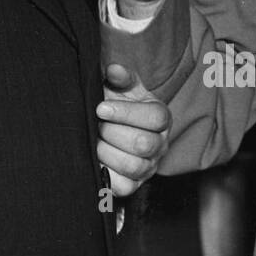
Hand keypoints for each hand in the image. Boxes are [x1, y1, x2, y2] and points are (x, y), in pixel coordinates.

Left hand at [97, 63, 170, 196]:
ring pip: (133, 166)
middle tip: (97, 126)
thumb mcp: (120, 88)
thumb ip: (120, 77)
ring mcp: (149, 166)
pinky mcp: (134, 184)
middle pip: (143, 144)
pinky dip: (106, 175)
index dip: (126, 113)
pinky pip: (124, 186)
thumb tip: (114, 69)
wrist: (110, 128)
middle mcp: (160, 144)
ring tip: (95, 142)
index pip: (155, 118)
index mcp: (161, 117)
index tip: (100, 108)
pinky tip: (97, 160)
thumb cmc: (117, 105)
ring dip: (107, 153)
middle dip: (112, 133)